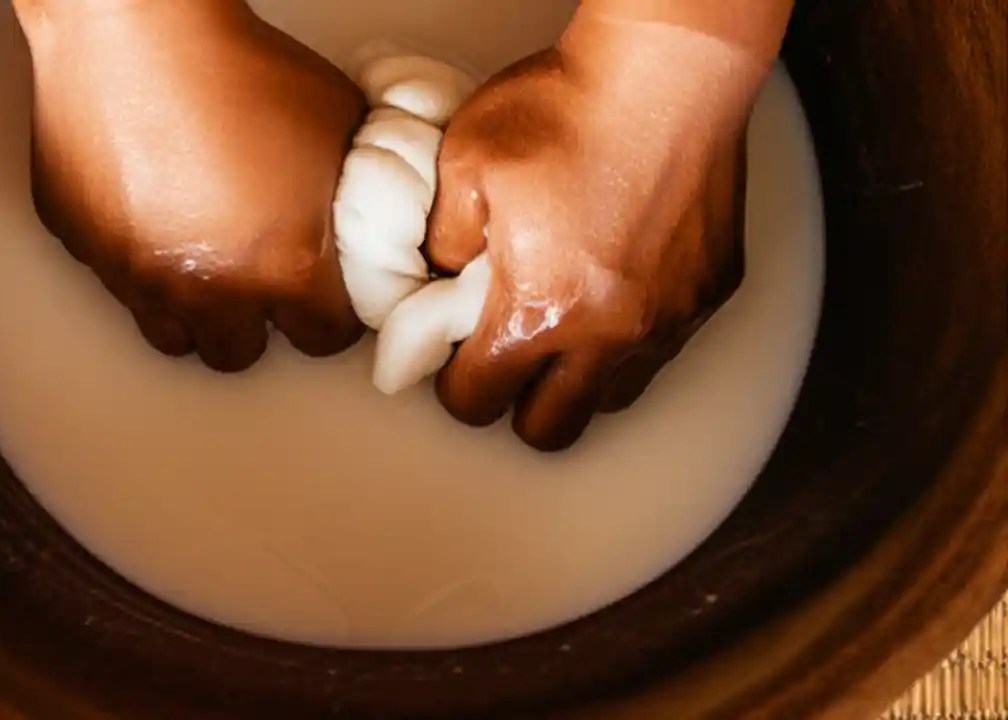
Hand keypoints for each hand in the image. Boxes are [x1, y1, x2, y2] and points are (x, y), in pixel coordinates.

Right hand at [13, 0, 365, 370]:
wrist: (142, 31)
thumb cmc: (241, 69)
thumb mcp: (341, 129)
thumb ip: (359, 200)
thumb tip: (377, 227)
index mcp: (287, 269)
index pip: (325, 338)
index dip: (329, 313)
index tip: (324, 296)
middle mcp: (212, 290)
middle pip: (242, 351)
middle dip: (257, 320)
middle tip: (261, 276)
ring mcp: (140, 277)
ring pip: (174, 336)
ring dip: (195, 311)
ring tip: (206, 262)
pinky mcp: (87, 250)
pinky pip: (119, 282)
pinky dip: (140, 265)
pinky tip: (155, 217)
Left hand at [425, 17, 768, 450]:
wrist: (667, 68)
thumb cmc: (568, 109)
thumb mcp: (464, 166)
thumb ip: (441, 242)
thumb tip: (442, 283)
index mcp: (540, 310)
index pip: (480, 401)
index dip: (456, 385)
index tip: (454, 359)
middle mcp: (611, 334)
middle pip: (551, 430)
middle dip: (517, 403)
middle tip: (504, 356)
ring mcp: (670, 319)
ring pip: (614, 398)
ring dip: (577, 379)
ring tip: (562, 321)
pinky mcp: (710, 293)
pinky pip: (665, 348)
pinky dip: (633, 338)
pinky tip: (615, 285)